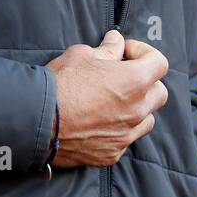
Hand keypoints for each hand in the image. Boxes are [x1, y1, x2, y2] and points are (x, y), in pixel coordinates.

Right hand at [45, 30, 168, 167]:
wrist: (36, 122)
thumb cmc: (59, 83)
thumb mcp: (82, 54)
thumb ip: (107, 49)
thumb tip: (116, 43)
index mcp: (134, 81)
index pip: (160, 63)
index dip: (144, 52)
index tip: (125, 52)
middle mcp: (136, 110)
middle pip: (160, 92)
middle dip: (146, 81)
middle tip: (123, 75)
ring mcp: (126, 135)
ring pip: (147, 118)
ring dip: (138, 107)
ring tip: (114, 100)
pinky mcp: (112, 154)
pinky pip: (127, 139)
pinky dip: (120, 129)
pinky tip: (100, 121)